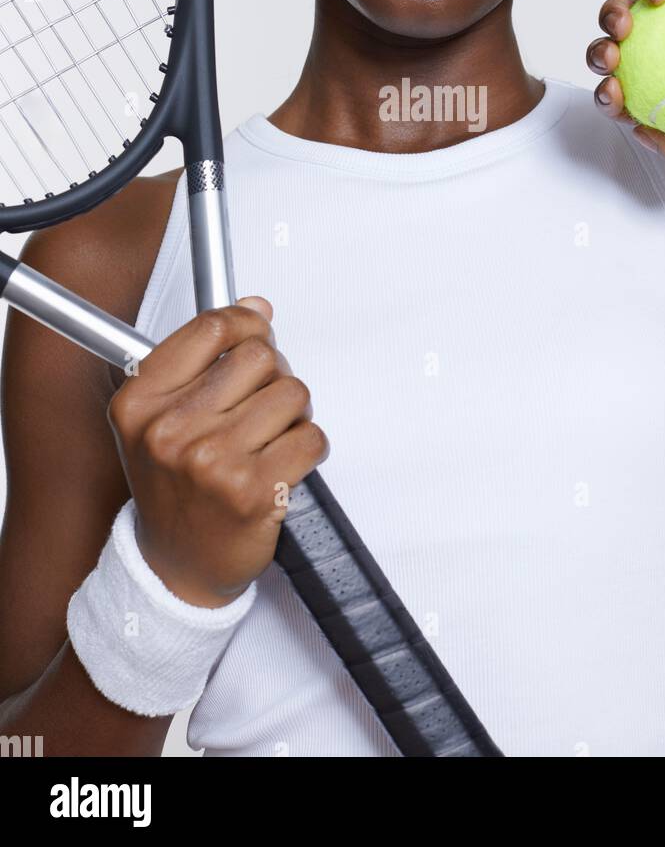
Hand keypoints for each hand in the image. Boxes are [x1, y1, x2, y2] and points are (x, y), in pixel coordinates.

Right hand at [107, 297, 328, 606]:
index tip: (258, 333)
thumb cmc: (176, 489)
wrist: (178, 568)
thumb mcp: (163, 417)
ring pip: (293, 393)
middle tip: (265, 404)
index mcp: (141, 402)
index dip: (248, 324)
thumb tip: (256, 308)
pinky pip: (312, 438)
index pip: (212, 328)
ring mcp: (211, 463)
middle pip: (260, 356)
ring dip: (295, 413)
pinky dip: (311, 446)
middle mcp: (169, 430)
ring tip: (273, 437)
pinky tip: (288, 463)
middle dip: (275, 374)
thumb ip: (204, 357)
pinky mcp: (253, 492)